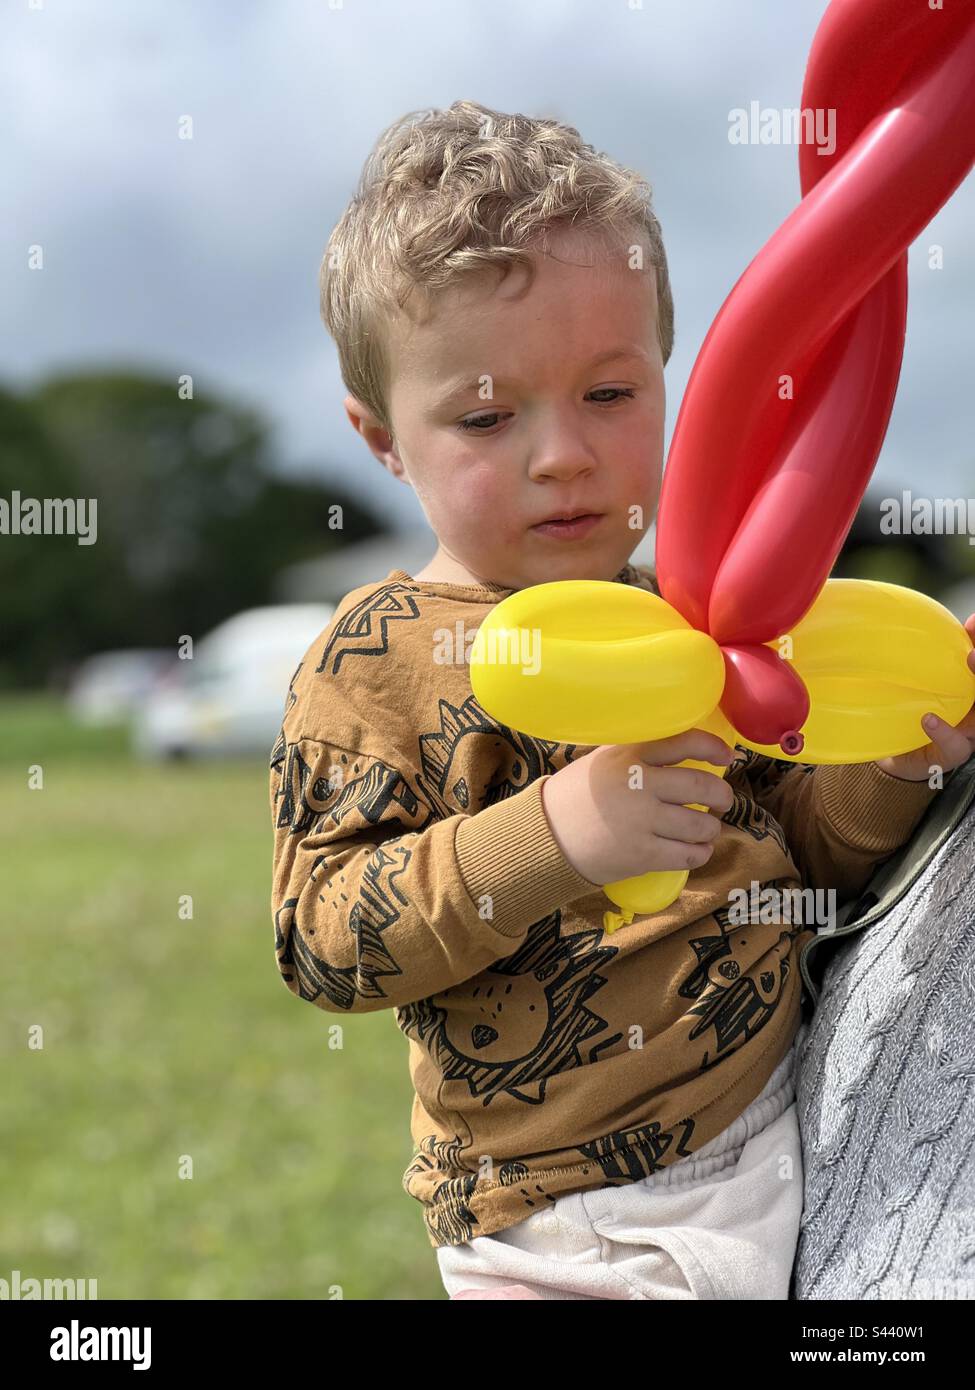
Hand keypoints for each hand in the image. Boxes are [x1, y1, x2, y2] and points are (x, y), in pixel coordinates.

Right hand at [541, 729, 735, 884]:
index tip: (725, 757)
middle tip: (722, 801)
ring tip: (706, 828)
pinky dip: (700, 853)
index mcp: (629, 755)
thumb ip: (639, 753)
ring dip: (711, 828)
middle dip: (721, 796)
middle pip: (701, 787)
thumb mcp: (603, 760)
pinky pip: (688, 855)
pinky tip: (697, 850)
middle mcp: (638, 785)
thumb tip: (685, 751)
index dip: (712, 748)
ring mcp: (641, 821)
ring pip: (700, 825)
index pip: (684, 742)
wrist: (546, 835)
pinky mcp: (641, 855)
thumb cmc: (576, 795)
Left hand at [873, 613, 974, 782]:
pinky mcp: (950, 754)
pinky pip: (956, 746)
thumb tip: (897, 624)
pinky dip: (945, 733)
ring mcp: (966, 732)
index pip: (974, 664)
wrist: (891, 757)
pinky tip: (929, 719)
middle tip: (971, 652)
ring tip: (968, 663)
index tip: (972, 623)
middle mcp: (971, 709)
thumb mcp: (908, 685)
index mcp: (964, 689)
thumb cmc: (904, 715)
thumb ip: (912, 665)